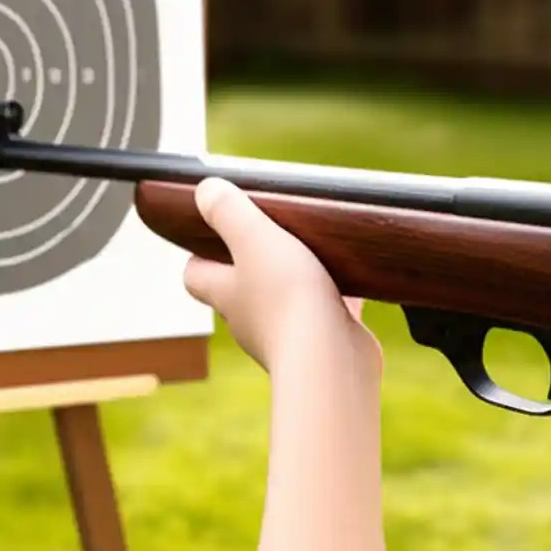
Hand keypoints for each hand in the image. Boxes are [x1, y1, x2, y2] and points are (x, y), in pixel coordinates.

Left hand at [180, 178, 381, 377]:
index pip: (195, 275)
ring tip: (317, 252)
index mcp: (226, 293)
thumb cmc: (288, 298)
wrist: (329, 359)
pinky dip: (334, 299)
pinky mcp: (321, 344)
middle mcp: (249, 319)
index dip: (199, 255)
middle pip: (239, 289)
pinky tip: (355, 282)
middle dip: (251, 264)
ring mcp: (285, 335)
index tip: (213, 234)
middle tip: (271, 235)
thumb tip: (203, 191)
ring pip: (283, 302)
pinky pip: (325, 315)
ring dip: (295, 281)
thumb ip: (228, 211)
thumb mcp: (255, 238)